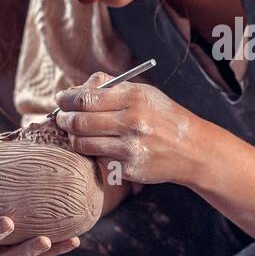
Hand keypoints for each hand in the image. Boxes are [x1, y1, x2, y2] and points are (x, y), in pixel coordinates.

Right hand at [0, 174, 79, 255]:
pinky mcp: (34, 252)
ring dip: (47, 252)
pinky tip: (75, 239)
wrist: (4, 201)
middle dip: (25, 251)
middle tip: (43, 240)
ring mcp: (16, 253)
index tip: (8, 221)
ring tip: (68, 241)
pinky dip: (60, 246)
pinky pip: (48, 253)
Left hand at [53, 72, 201, 185]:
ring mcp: (130, 148)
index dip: (66, 99)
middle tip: (62, 117)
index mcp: (135, 98)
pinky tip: (99, 146)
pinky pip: (97, 159)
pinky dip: (93, 153)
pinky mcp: (128, 169)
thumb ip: (110, 86)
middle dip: (64, 119)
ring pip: (82, 144)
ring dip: (73, 137)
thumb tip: (75, 89)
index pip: (86, 98)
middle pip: (79, 121)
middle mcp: (132, 122)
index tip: (61, 99)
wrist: (192, 149)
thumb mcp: (144, 93)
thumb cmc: (163, 117)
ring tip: (75, 132)